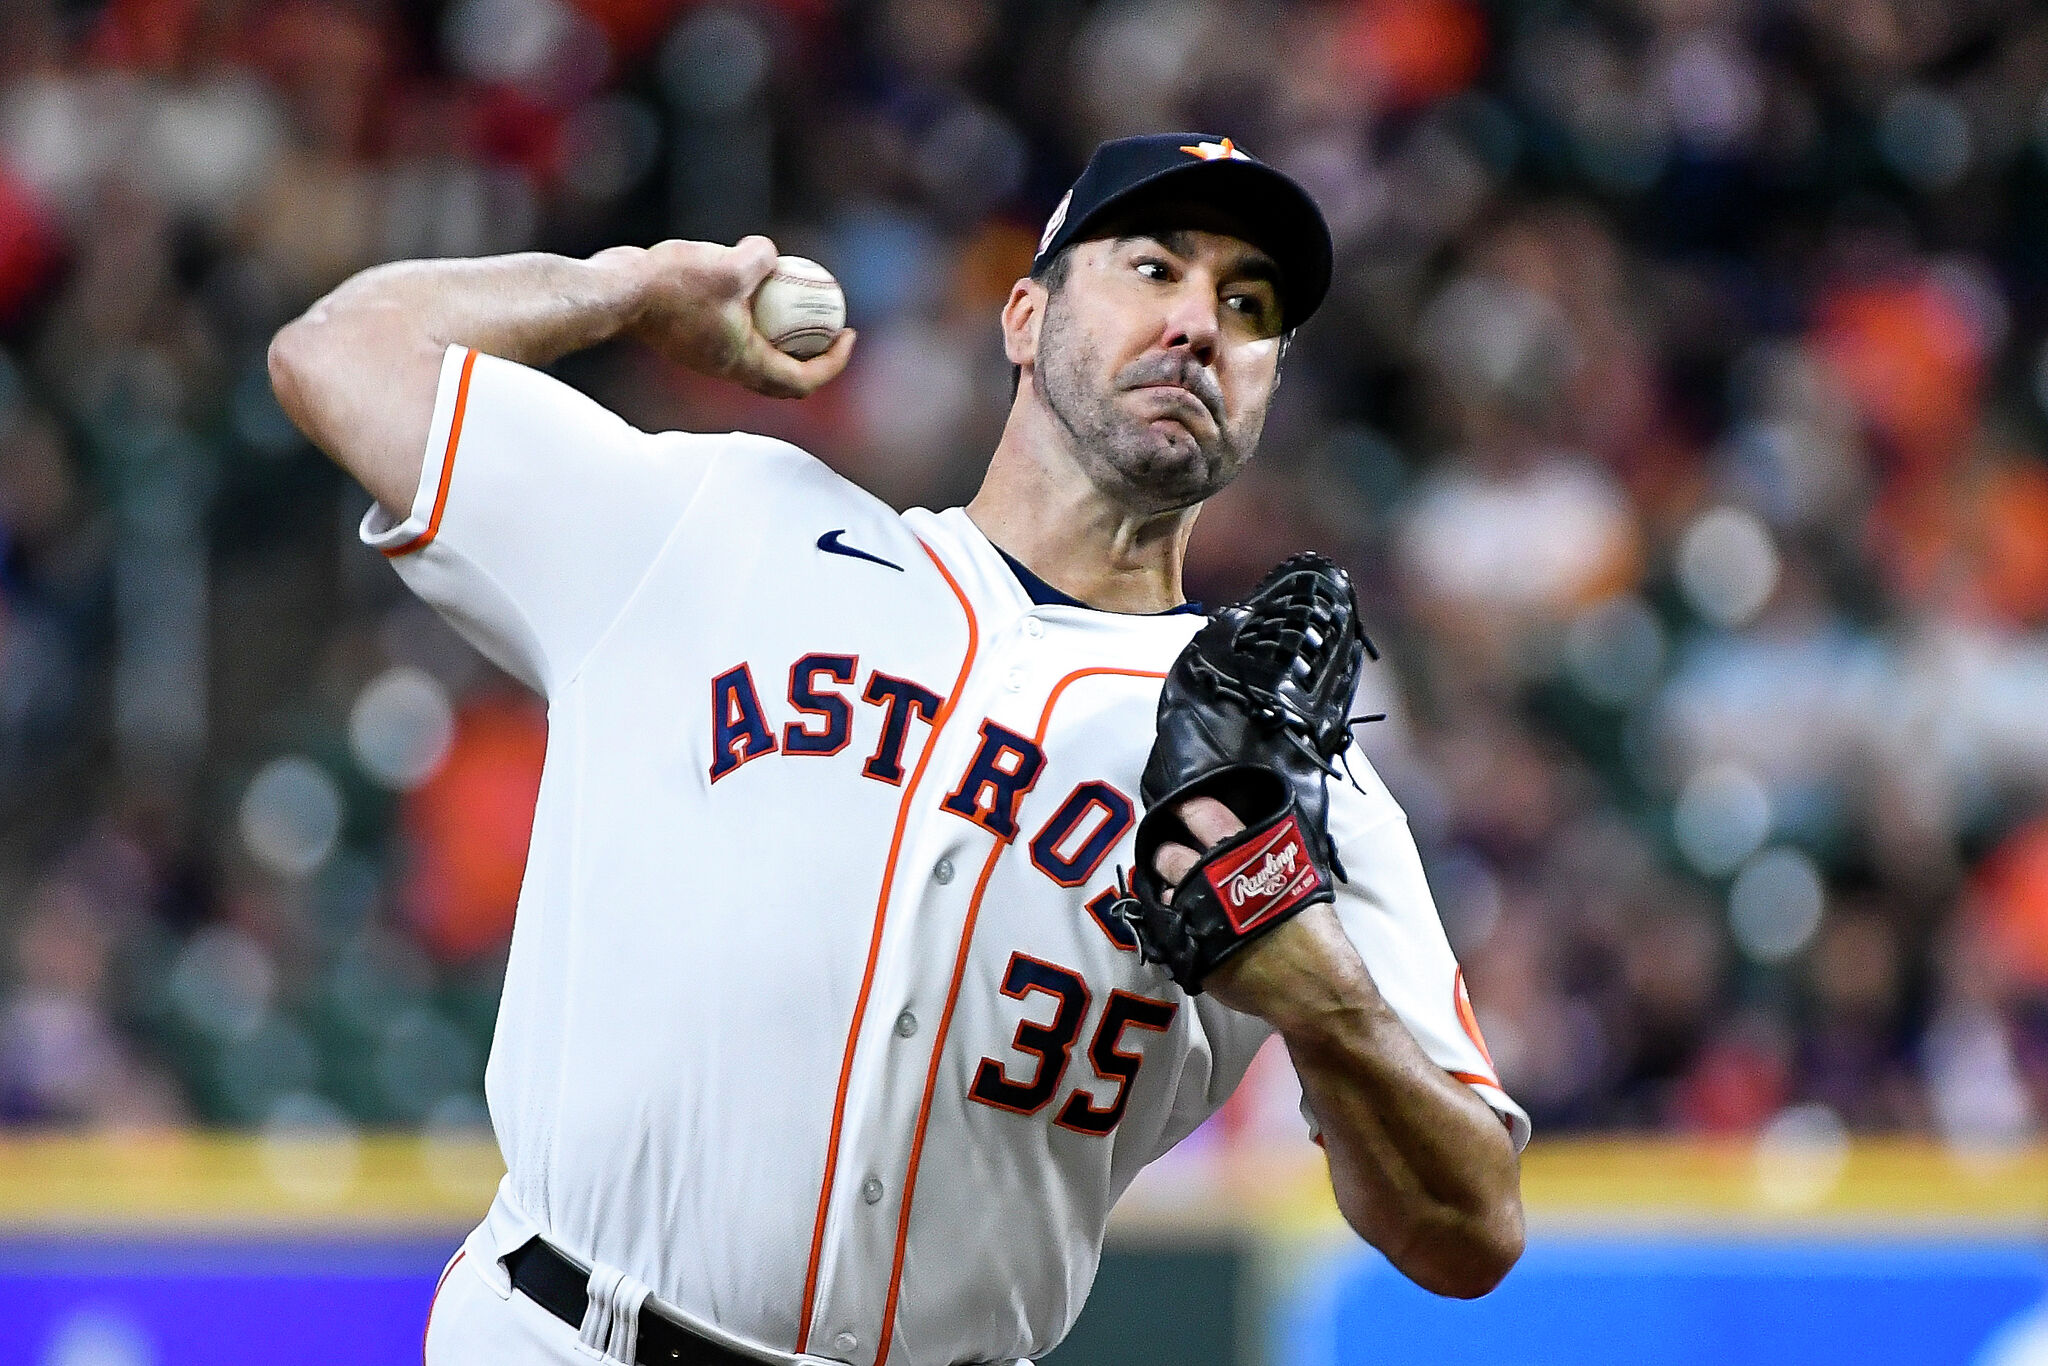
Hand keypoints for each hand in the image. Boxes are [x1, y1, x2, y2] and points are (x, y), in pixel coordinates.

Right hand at [606, 236, 855, 397]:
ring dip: (780, 331)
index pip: (803, 380)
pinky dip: (751, 311)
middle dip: (813, 354)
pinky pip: (733, 328)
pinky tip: (751, 276)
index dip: (834, 363)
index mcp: (745, 363)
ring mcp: (707, 352)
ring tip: (795, 294)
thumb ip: (760, 259)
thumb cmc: (672, 286)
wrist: (617, 293)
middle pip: (783, 374)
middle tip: (831, 324)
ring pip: (757, 350)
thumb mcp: (730, 266)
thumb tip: (772, 254)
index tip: (849, 335)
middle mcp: (728, 365)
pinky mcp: (691, 333)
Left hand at [1150, 796, 1349, 1019]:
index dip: (1187, 807)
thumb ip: (1265, 857)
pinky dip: (1175, 926)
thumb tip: (1248, 843)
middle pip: (1169, 855)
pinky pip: (1169, 931)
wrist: (1313, 985)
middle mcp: (1209, 880)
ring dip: (1169, 892)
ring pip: (1163, 893)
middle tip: (1171, 857)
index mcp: (1241, 854)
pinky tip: (1189, 927)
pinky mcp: (1188, 951)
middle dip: (1165, 854)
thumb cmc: (1314, 930)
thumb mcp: (1297, 876)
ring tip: (1181, 897)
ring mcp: (1194, 916)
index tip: (1180, 807)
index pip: (1202, 813)